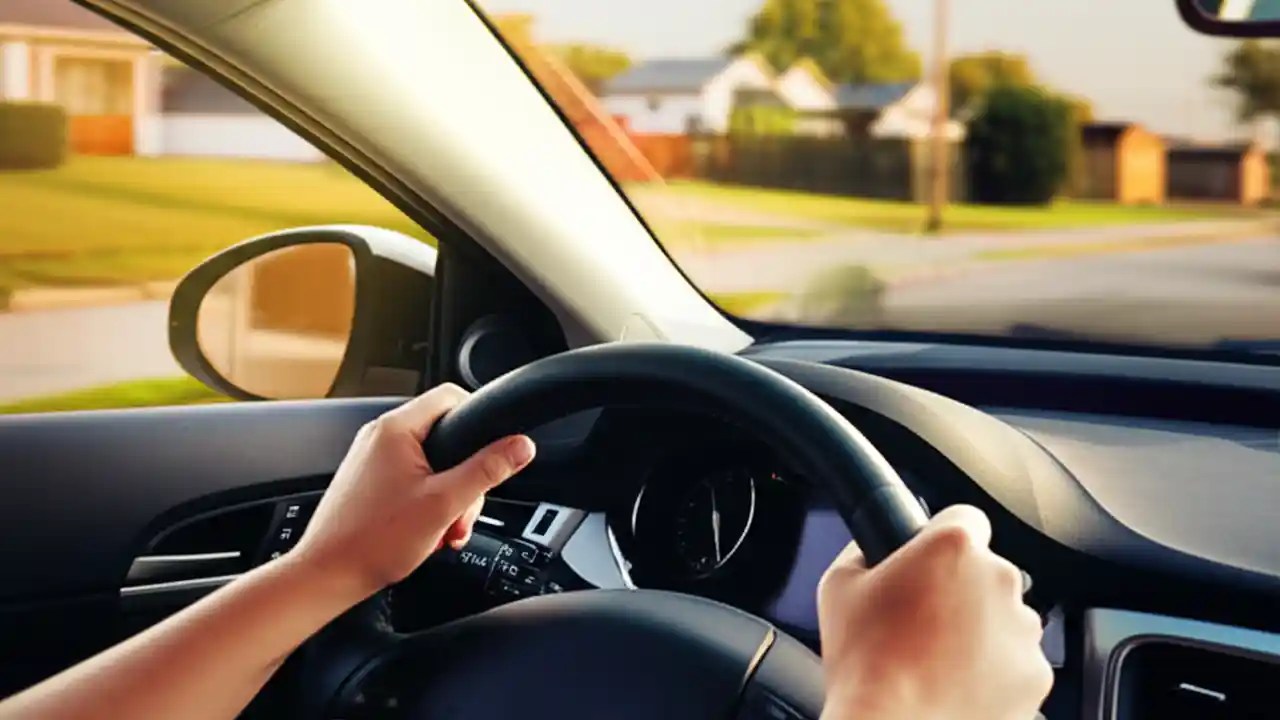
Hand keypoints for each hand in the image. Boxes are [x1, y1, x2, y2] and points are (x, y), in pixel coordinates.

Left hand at [293, 384, 535, 600]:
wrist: (327, 575)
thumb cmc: (373, 542)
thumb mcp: (445, 503)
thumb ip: (486, 471)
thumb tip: (520, 447)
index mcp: (396, 429)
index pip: (451, 396)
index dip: (479, 421)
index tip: (494, 452)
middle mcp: (380, 437)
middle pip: (445, 437)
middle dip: (465, 478)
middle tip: (463, 511)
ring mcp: (371, 459)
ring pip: (431, 463)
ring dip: (449, 496)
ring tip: (445, 530)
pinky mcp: (368, 481)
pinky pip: (411, 479)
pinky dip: (427, 502)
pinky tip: (428, 532)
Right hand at [817, 505, 1051, 719]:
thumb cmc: (865, 664)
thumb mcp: (839, 586)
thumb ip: (865, 551)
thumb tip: (875, 548)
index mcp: (953, 547)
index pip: (963, 517)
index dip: (940, 540)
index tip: (929, 563)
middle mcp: (998, 579)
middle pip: (984, 570)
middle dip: (959, 589)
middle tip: (921, 621)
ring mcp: (1023, 628)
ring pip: (1003, 615)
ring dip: (979, 628)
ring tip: (936, 659)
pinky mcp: (1035, 672)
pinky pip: (1015, 658)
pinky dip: (994, 669)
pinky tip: (956, 683)